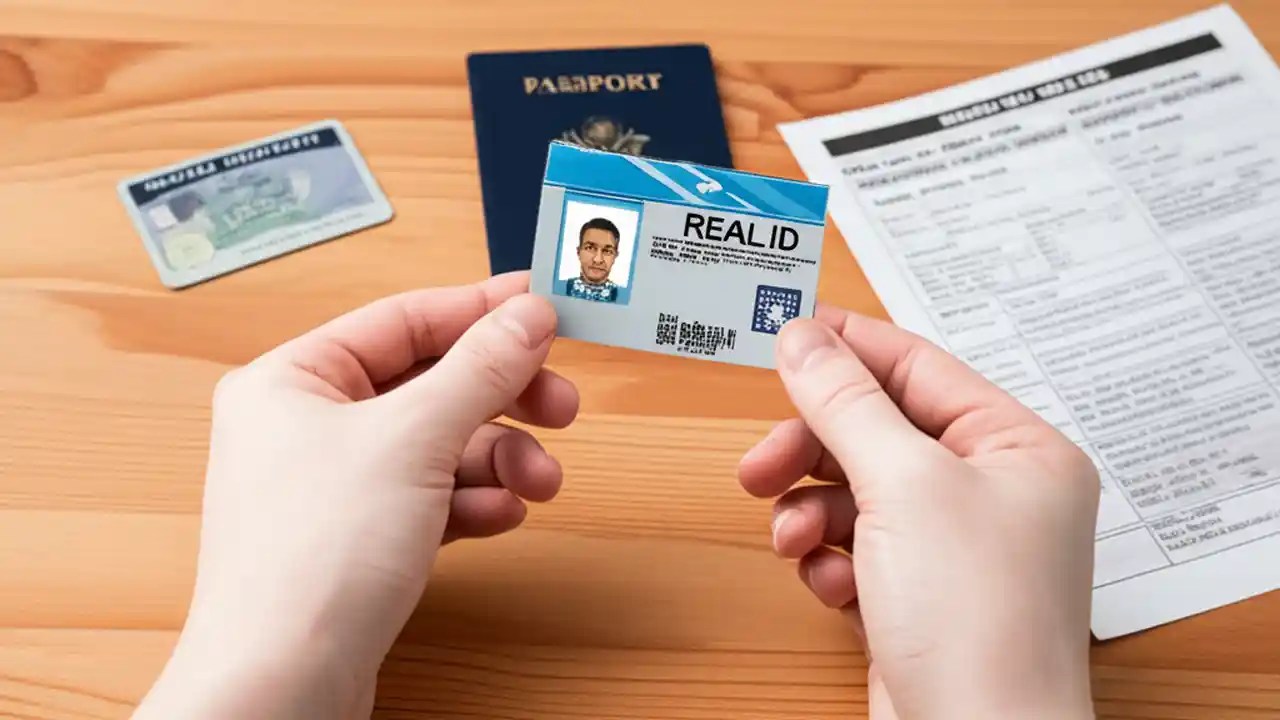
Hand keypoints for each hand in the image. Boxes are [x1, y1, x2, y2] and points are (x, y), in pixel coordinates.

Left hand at [134, 272, 577, 719]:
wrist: (281, 689)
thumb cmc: (312, 560)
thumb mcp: (413, 440)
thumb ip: (479, 368)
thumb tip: (527, 313)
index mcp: (292, 380)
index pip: (403, 320)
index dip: (479, 311)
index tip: (542, 307)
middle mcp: (306, 427)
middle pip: (430, 386)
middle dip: (502, 400)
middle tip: (562, 407)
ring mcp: (333, 487)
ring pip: (439, 447)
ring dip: (498, 460)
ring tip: (538, 484)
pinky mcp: (358, 541)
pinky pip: (431, 500)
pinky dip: (472, 504)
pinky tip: (501, 518)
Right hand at [739, 307, 1098, 719]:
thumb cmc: (979, 628)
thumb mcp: (903, 486)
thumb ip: (846, 402)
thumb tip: (804, 337)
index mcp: (1020, 450)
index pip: (920, 368)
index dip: (849, 348)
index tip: (786, 332)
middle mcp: (993, 493)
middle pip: (876, 432)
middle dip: (813, 448)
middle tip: (761, 462)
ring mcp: (954, 548)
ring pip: (855, 492)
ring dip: (812, 511)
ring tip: (795, 540)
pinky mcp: (918, 595)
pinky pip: (853, 547)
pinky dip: (829, 560)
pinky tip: (833, 586)